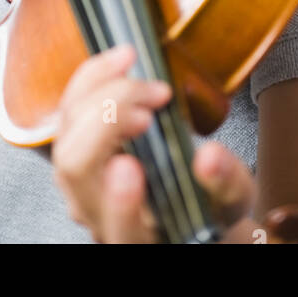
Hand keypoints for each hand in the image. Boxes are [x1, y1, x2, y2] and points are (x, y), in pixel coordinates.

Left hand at [51, 42, 297, 243]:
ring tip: (135, 64)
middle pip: (76, 168)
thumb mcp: (232, 201)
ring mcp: (80, 182)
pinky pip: (69, 112)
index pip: (118, 229)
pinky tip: (122, 59)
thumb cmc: (208, 209)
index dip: (119, 202)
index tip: (132, 164)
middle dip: (109, 119)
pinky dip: (93, 79)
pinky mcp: (76, 150)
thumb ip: (225, 182)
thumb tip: (210, 156)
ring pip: (65, 136)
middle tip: (156, 96)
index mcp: (139, 237)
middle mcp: (98, 213)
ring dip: (98, 90)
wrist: (186, 206)